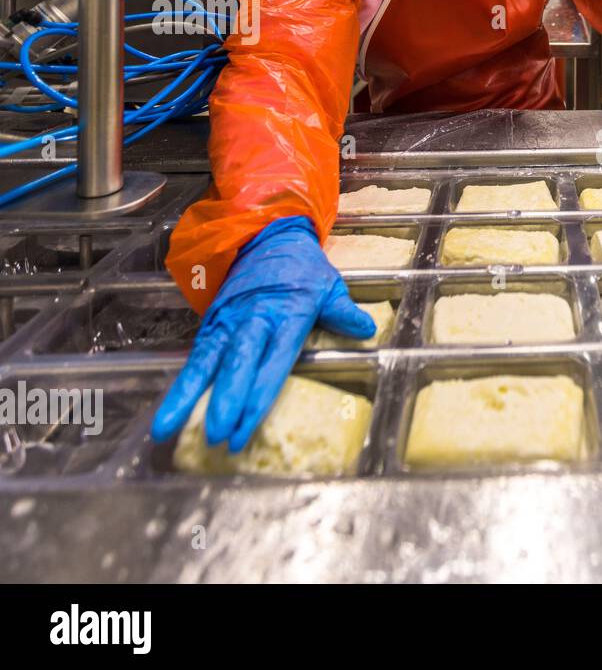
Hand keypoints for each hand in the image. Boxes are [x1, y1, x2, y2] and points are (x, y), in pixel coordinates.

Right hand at [151, 216, 374, 451]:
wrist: (264, 235)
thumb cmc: (301, 267)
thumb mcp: (328, 284)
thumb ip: (342, 311)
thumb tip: (366, 329)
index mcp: (287, 313)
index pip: (274, 359)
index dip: (259, 393)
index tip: (248, 424)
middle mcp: (253, 320)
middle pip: (237, 363)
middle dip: (225, 400)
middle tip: (216, 434)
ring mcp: (228, 323)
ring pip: (206, 362)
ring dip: (188, 396)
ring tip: (166, 428)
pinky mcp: (211, 324)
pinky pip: (195, 357)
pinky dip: (180, 385)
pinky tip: (166, 414)